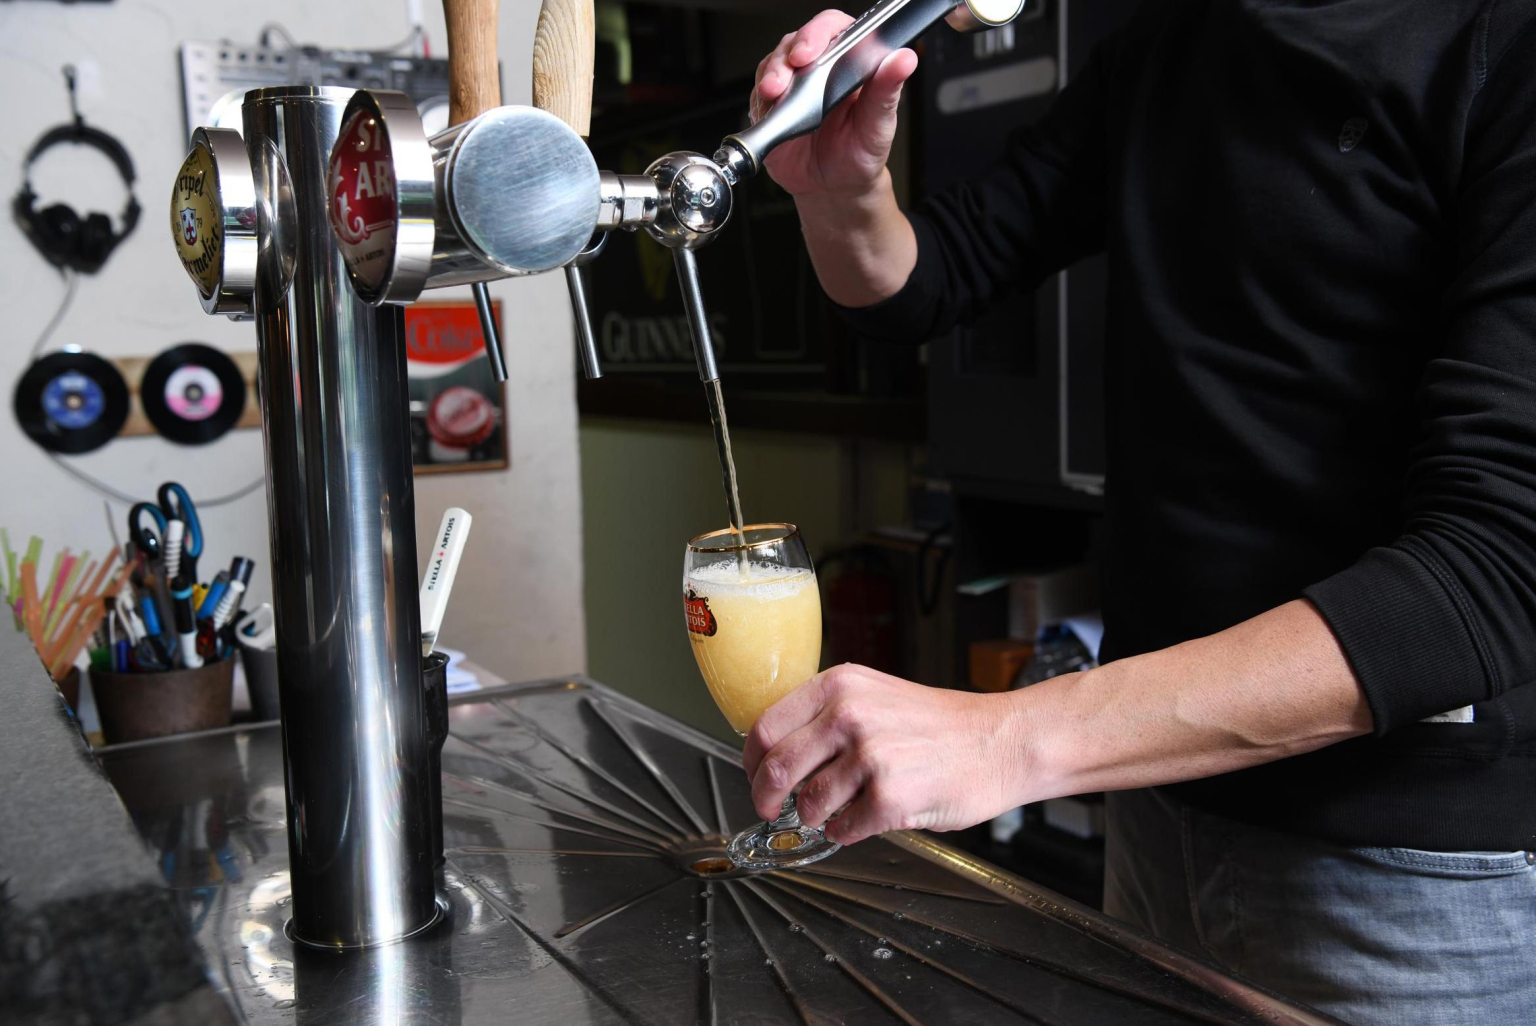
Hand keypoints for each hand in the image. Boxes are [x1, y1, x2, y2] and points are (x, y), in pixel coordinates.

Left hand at [742, 664, 1030, 844]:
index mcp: (839, 685)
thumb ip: (827, 715)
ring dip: (816, 817)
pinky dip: (847, 832)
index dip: (749, 761)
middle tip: (771, 809)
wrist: (1002, 741)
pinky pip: (843, 829)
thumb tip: (776, 753)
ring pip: (808, 804)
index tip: (752, 776)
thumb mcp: (875, 695)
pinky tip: (867, 819)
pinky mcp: (890, 797)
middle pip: (774, 768)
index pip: (765, 727)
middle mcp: (849, 715)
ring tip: (840, 810)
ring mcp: (869, 756)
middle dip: (765, 798)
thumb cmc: (942, 724)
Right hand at [750, 10, 919, 197]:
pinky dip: (760, 101)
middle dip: (786, 57)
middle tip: (786, 77)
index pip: (833, 30)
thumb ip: (887, 91)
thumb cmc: (859, 155)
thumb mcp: (878, 126)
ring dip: (771, 77)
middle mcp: (819, 69)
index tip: (810, 53)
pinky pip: (759, 93)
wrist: (833, 188)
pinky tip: (770, 113)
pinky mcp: (773, 105)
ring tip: (774, 95)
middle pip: (796, 42)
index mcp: (849, 64)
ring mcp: (794, 85)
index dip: (818, 34)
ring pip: (774, 63)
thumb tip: (904, 61)